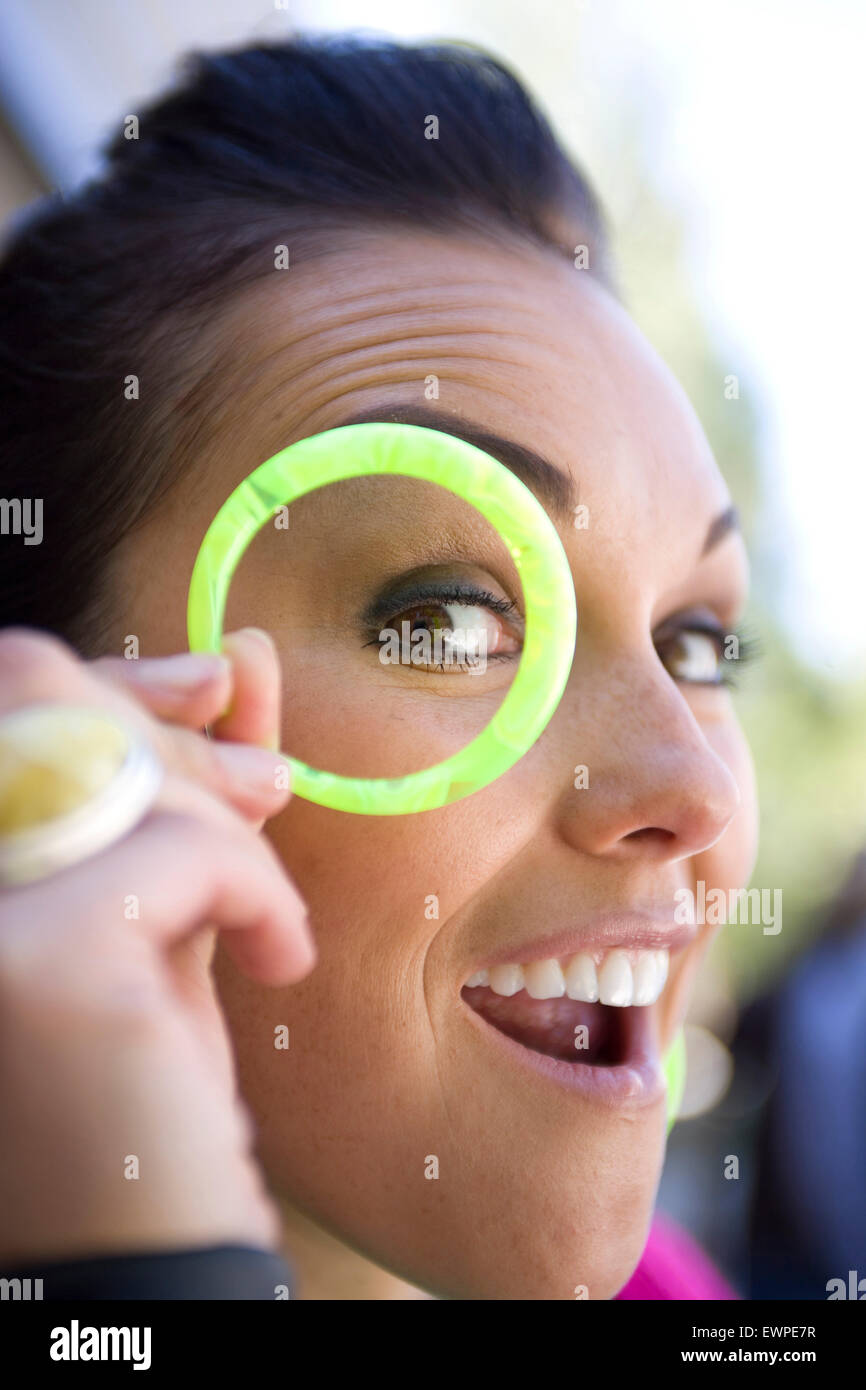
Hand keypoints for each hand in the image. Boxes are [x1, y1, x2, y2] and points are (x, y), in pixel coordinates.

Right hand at [0, 627, 313, 1264]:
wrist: (144, 1256)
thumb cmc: (136, 1091)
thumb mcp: (146, 911)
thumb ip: (174, 787)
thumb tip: (237, 654)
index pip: (4, 695)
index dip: (110, 677)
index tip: (212, 686)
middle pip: (46, 698)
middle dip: (181, 738)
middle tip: (268, 791)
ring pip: (125, 767)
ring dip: (224, 829)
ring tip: (258, 920)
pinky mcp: (38, 964)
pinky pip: (192, 847)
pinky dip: (260, 892)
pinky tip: (277, 962)